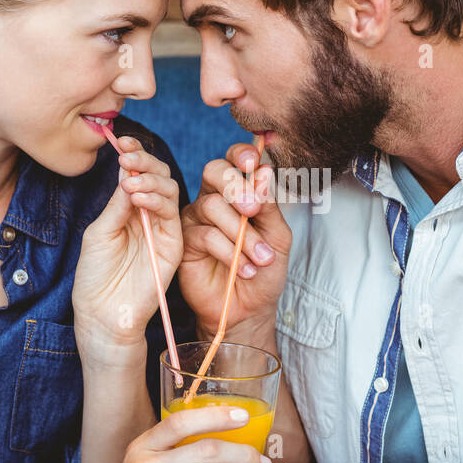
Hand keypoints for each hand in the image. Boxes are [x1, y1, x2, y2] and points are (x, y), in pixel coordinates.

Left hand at [73, 135, 182, 345]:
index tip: (121, 141)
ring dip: (150, 179)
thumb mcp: (100, 231)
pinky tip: (137, 197)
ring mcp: (164, 230)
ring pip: (169, 190)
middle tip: (127, 158)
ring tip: (129, 183)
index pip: (140, 173)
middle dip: (144, 161)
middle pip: (160, 175)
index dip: (134, 154)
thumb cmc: (95, 275)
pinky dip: (156, 200)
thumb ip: (117, 203)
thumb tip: (128, 168)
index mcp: (131, 208)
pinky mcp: (173, 246)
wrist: (102, 312)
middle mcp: (150, 215)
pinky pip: (173, 214)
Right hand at [179, 142, 290, 339]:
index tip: (254, 160)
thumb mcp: (278, 237)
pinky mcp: (185, 242)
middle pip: (214, 171)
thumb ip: (270, 206)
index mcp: (239, 191)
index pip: (235, 160)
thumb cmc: (265, 270)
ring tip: (261, 258)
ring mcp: (196, 219)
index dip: (242, 154)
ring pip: (212, 205)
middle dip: (236, 186)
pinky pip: (205, 235)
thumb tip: (263, 172)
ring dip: (241, 233)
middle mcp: (214, 198)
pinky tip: (246, 270)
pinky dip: (230, 252)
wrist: (249, 308)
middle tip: (253, 209)